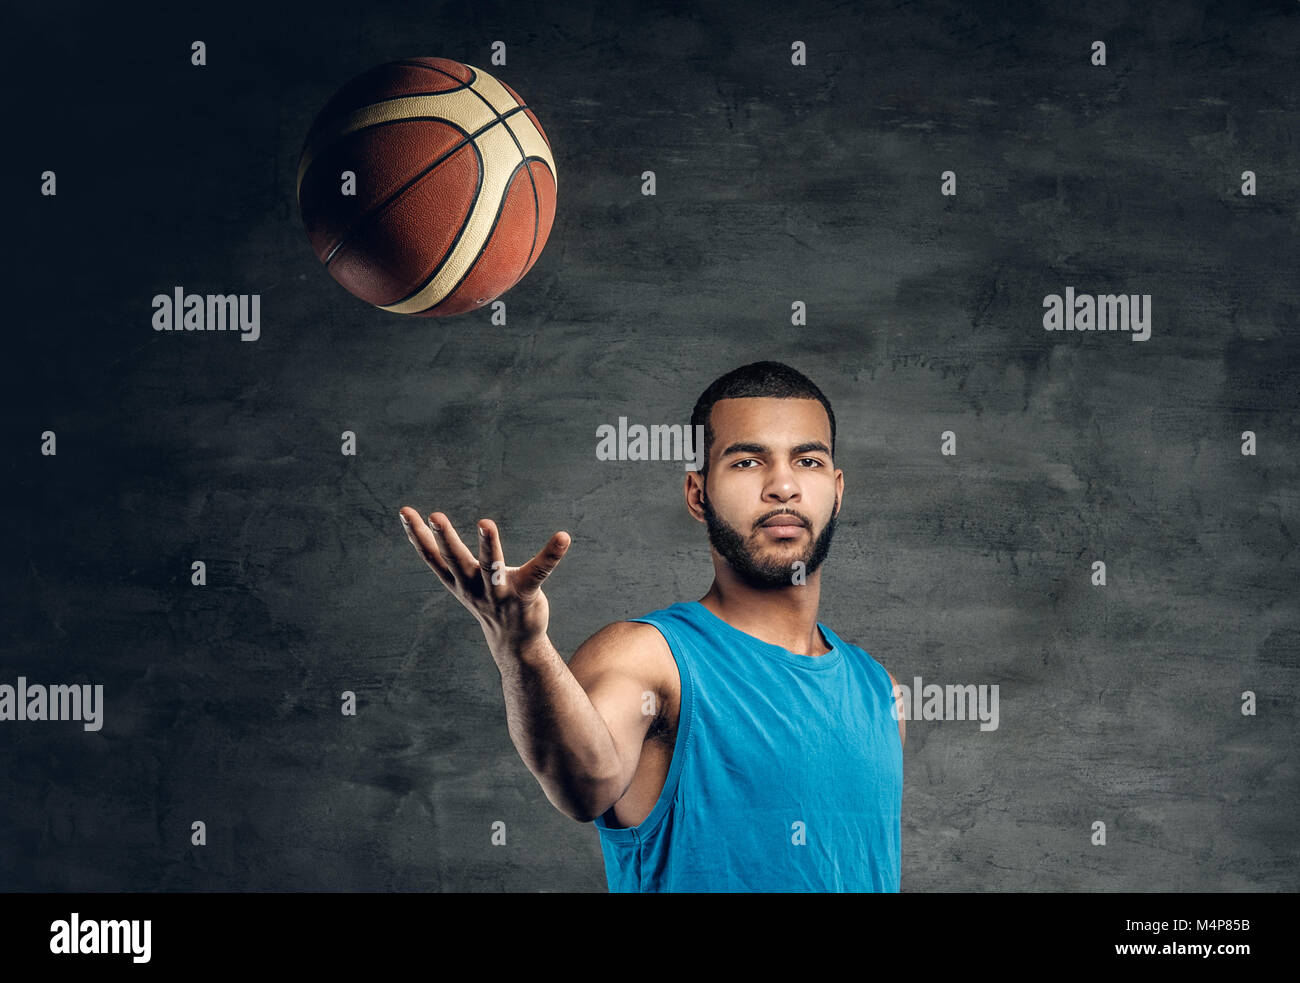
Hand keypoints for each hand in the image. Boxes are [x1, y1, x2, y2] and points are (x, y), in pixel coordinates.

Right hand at [398, 507, 570, 647]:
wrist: (514, 643)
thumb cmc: (488, 601)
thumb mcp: (463, 580)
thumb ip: (448, 558)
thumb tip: (429, 525)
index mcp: (458, 581)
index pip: (432, 556)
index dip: (418, 535)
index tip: (405, 512)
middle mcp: (474, 587)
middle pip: (456, 560)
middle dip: (445, 537)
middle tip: (436, 516)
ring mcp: (499, 593)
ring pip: (490, 567)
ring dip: (487, 545)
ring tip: (485, 524)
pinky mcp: (526, 594)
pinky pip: (539, 571)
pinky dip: (552, 554)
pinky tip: (562, 537)